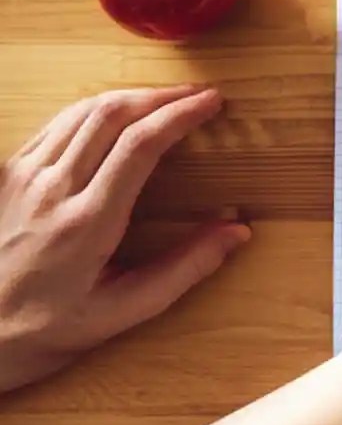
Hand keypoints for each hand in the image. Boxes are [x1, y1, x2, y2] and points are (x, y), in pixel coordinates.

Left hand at [0, 86, 248, 393]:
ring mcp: (24, 177)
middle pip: (111, 114)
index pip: (141, 145)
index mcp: (88, 222)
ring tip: (165, 100)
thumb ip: (185, 269)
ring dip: (129, 97)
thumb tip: (236, 231)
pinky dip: (94, 110)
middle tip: (198, 94)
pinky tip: (117, 116)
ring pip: (81, 111)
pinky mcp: (7, 175)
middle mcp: (52, 190)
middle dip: (161, 96)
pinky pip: (56, 125)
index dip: (181, 115)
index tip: (212, 103)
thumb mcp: (124, 311)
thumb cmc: (48, 329)